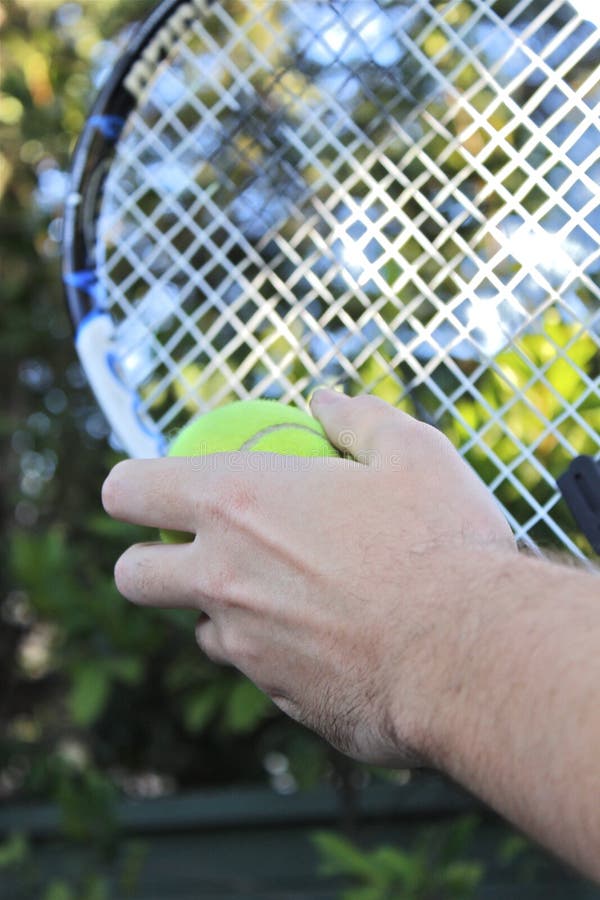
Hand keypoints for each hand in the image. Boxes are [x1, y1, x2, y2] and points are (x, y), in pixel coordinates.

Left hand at [102, 391, 515, 767]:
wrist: (473, 655)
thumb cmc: (441, 542)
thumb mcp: (411, 452)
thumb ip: (357, 418)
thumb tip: (325, 401)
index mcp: (238, 502)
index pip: (128, 490)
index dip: (132, 488)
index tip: (156, 491)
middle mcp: (222, 577)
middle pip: (132, 575)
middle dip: (149, 561)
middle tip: (202, 551)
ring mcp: (245, 646)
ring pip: (202, 630)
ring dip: (228, 612)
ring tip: (299, 594)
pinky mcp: (280, 698)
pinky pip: (261, 672)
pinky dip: (282, 654)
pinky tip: (342, 639)